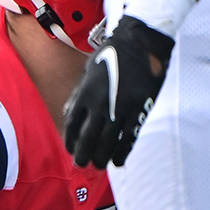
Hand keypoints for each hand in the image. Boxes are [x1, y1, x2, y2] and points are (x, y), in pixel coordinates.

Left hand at [64, 16, 173, 167]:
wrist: (140, 43)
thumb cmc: (112, 53)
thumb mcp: (88, 70)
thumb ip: (79, 93)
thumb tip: (68, 112)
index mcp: (85, 92)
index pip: (72, 123)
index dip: (70, 139)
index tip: (69, 149)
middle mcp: (101, 103)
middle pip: (88, 137)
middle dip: (83, 154)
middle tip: (81, 165)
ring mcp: (121, 108)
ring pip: (108, 141)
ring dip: (101, 157)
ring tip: (97, 166)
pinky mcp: (140, 109)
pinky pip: (129, 137)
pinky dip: (122, 151)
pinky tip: (118, 161)